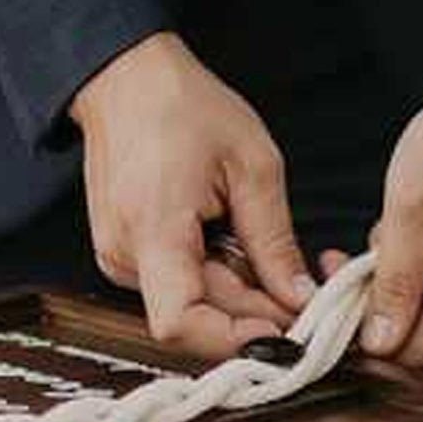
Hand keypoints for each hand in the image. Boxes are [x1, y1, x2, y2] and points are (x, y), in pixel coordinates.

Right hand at [72, 32, 314, 356]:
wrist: (125, 80)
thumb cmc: (183, 107)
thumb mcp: (253, 165)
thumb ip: (275, 241)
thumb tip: (297, 299)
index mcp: (152, 231)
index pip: (179, 323)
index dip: (233, 340)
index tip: (283, 333)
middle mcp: (125, 255)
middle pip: (197, 316)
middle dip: (254, 314)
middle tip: (304, 295)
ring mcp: (118, 256)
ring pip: (189, 302)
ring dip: (236, 294)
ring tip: (267, 256)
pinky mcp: (123, 252)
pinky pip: (175, 283)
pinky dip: (214, 277)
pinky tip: (234, 246)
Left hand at [361, 58, 422, 384]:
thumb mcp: (412, 203)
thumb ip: (394, 279)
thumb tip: (379, 344)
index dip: (419, 390)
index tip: (360, 372)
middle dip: (380, 331)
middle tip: (335, 287)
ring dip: (385, 303)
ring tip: (350, 261)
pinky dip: (402, 284)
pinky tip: (377, 252)